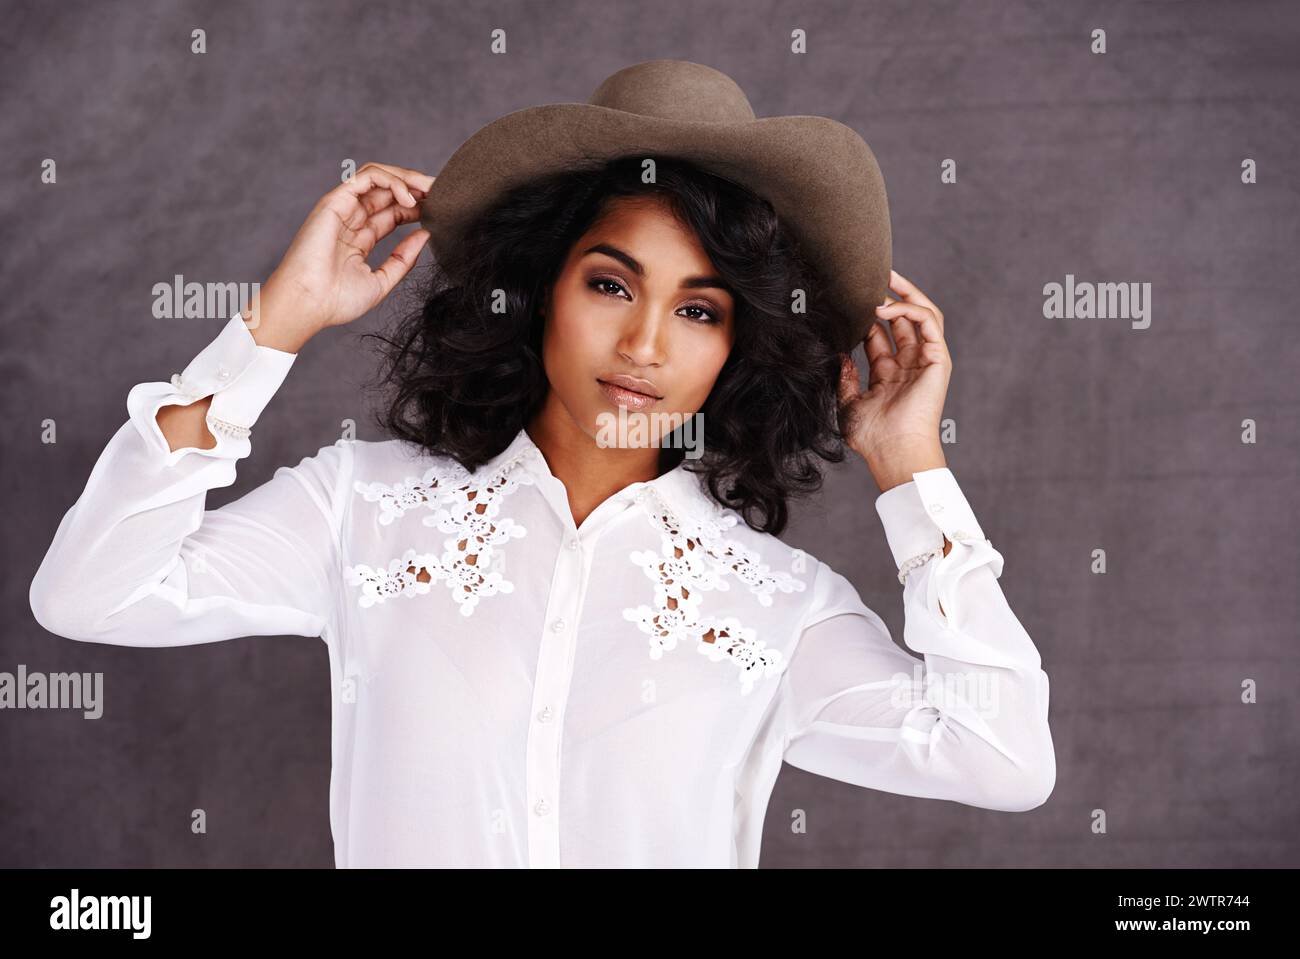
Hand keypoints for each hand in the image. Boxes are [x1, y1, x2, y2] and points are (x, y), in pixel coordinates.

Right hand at [247, 162, 434, 347]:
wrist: (308, 304)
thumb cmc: (336, 300)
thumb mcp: (382, 281)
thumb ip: (403, 259)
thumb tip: (426, 235)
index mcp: (359, 238)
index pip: (393, 212)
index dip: (418, 208)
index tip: (442, 212)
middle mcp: (351, 219)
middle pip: (389, 191)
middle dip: (418, 188)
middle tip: (444, 194)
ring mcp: (342, 208)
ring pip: (379, 178)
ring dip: (408, 179)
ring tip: (431, 190)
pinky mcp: (335, 201)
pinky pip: (366, 177)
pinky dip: (391, 181)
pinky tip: (409, 198)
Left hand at [836, 269, 951, 488]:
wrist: (893, 450)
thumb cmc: (872, 436)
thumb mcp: (848, 403)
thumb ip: (844, 378)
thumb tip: (839, 355)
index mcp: (889, 375)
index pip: (879, 337)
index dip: (865, 318)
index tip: (848, 302)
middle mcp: (909, 365)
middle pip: (902, 321)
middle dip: (890, 296)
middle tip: (873, 275)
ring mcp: (926, 361)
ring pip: (921, 315)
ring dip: (905, 294)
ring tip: (887, 276)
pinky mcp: (938, 360)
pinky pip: (929, 323)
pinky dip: (910, 308)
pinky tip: (887, 304)